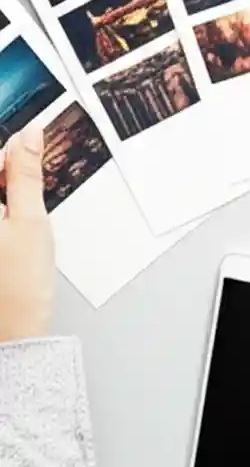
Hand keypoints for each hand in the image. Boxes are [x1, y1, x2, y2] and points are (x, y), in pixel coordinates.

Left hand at [0, 127, 54, 342]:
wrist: (11, 331)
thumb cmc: (19, 287)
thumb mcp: (31, 220)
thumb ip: (26, 173)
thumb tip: (28, 135)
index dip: (11, 158)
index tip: (27, 154)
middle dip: (6, 183)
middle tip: (21, 203)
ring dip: (4, 202)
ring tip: (15, 231)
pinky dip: (0, 219)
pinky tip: (5, 240)